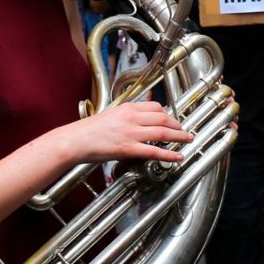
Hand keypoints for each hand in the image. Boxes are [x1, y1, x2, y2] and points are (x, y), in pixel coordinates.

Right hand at [61, 101, 193, 164]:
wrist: (75, 140)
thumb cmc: (89, 130)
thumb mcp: (111, 115)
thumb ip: (126, 115)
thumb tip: (139, 117)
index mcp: (127, 108)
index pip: (155, 107)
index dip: (168, 114)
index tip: (173, 119)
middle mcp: (131, 118)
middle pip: (163, 118)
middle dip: (177, 124)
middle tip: (184, 130)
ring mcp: (131, 133)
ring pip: (162, 132)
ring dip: (179, 136)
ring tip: (188, 140)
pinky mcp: (128, 148)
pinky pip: (154, 150)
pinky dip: (169, 154)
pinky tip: (177, 156)